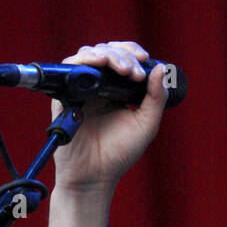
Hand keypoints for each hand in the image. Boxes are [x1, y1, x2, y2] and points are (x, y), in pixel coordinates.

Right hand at [51, 39, 168, 194]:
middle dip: (123, 55)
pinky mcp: (65, 94)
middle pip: (107, 51)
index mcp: (116, 90)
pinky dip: (86, 60)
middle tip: (134, 72)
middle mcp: (97, 85)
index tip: (144, 59)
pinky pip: (71, 67)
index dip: (132, 52)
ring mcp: (80, 88)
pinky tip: (101, 65)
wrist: (94, 175)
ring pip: (90, 54)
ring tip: (124, 71)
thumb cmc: (119, 153)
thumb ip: (155, 98)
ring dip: (109, 55)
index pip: (122, 58)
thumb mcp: (146, 125)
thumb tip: (161, 69)